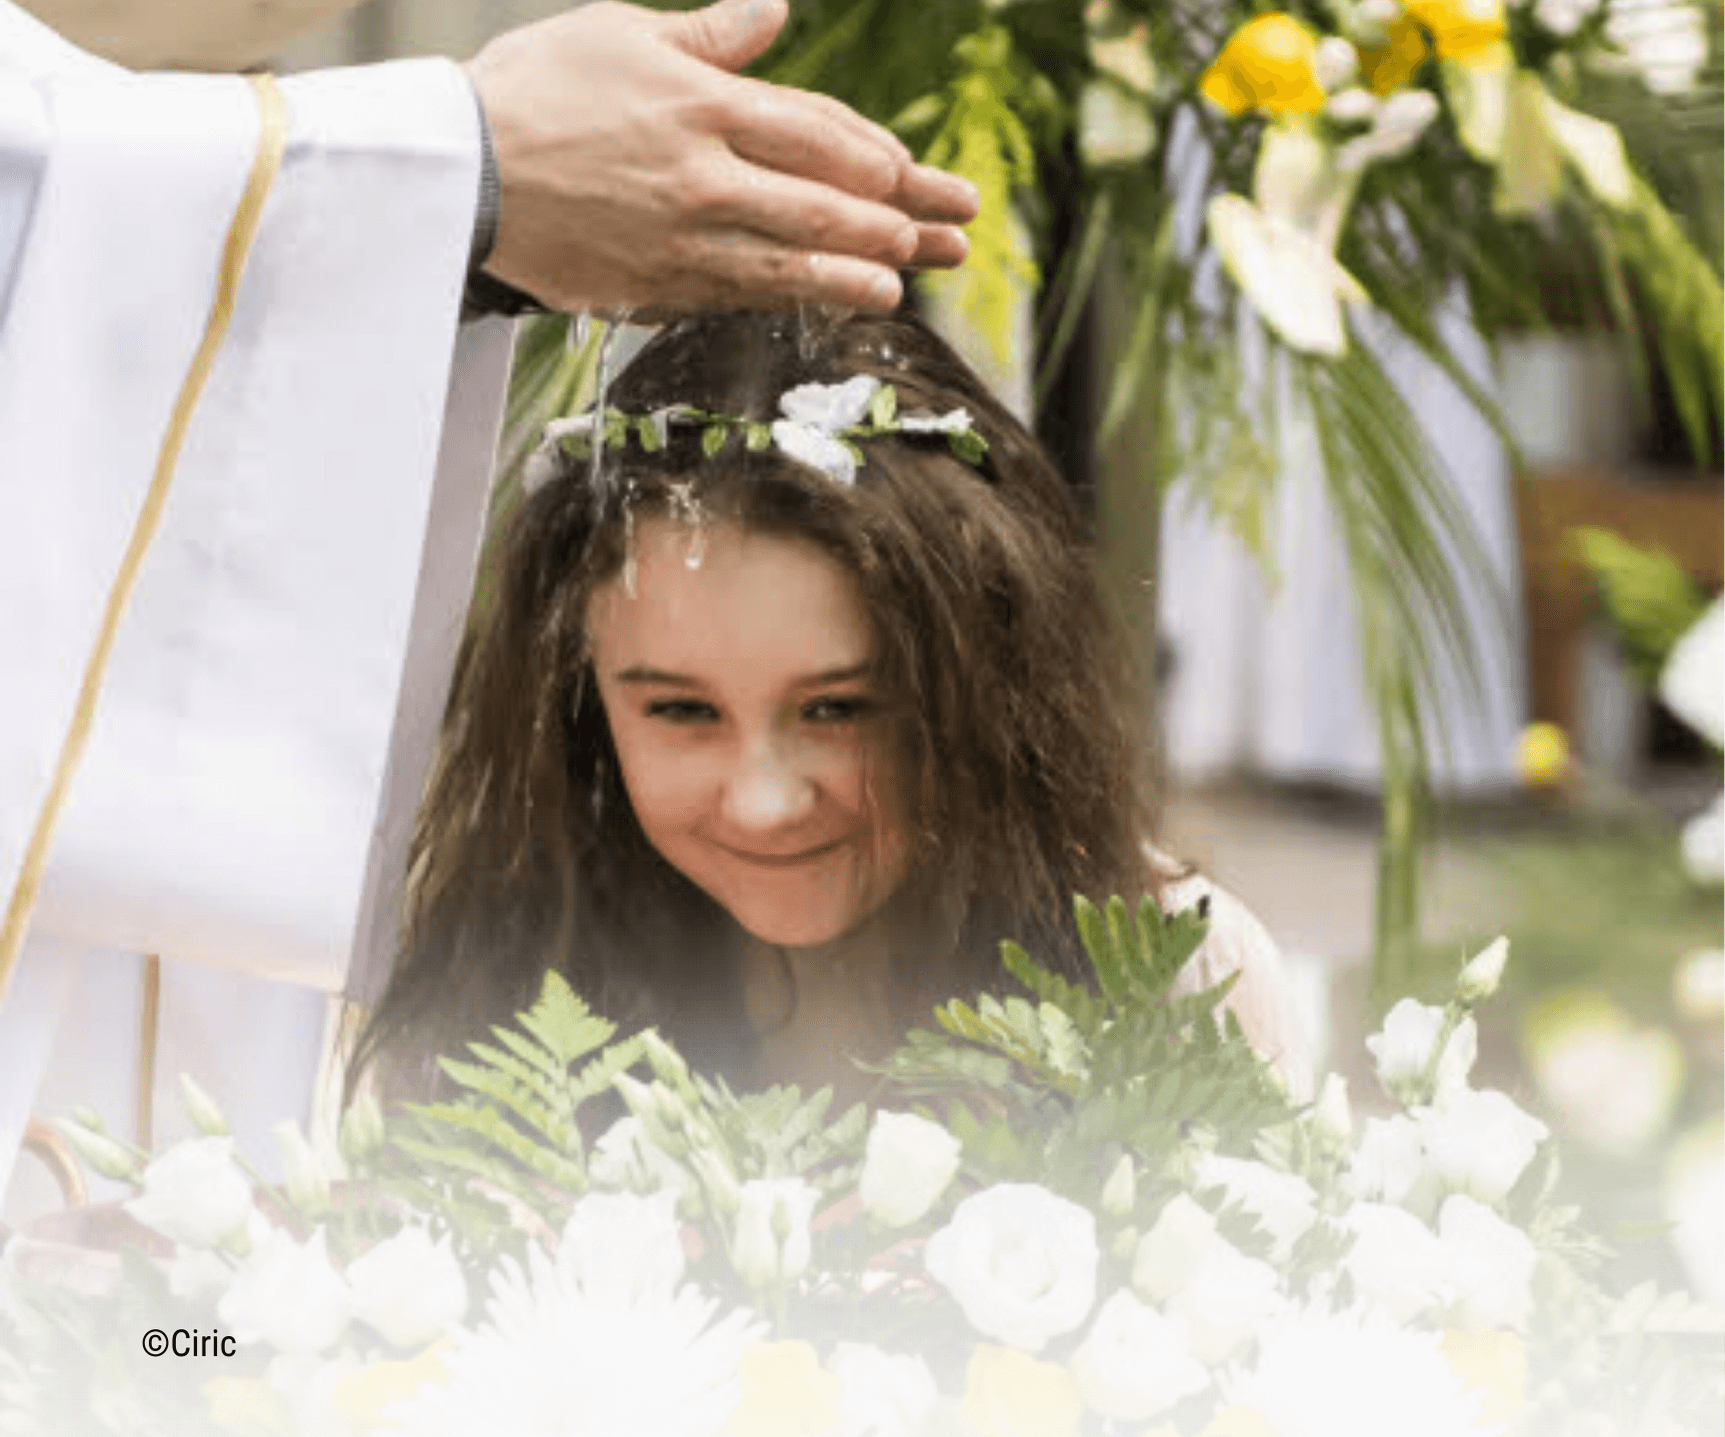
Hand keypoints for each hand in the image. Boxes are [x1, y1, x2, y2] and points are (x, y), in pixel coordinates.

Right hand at [465, 0, 978, 314]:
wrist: (456, 174)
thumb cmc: (533, 89)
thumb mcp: (619, 34)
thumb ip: (709, 34)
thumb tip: (776, 12)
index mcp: (700, 101)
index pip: (814, 128)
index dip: (871, 153)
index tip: (908, 173)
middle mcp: (704, 173)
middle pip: (822, 197)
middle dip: (897, 216)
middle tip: (952, 231)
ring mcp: (683, 236)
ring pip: (793, 258)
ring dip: (861, 271)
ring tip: (910, 284)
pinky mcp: (656, 284)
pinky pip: (743, 292)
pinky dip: (798, 296)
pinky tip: (842, 302)